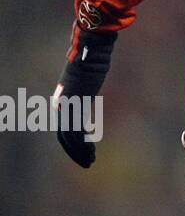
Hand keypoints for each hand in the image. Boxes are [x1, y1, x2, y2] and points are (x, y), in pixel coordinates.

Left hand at [54, 28, 115, 167]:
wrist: (89, 53)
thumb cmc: (91, 60)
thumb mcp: (87, 77)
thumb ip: (85, 88)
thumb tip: (90, 86)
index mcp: (62, 102)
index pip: (64, 128)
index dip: (74, 142)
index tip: (86, 148)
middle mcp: (61, 108)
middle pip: (64, 137)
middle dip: (75, 152)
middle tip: (87, 162)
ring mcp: (67, 108)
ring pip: (69, 139)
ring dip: (80, 152)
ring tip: (90, 161)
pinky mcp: (75, 108)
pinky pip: (76, 134)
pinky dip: (83, 146)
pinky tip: (91, 152)